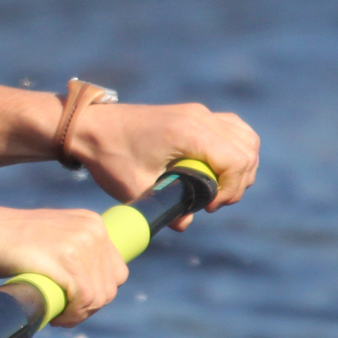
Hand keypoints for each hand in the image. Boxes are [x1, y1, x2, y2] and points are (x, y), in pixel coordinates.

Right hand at [0, 206, 127, 326]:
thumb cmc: (7, 240)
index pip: (116, 269)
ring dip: (80, 313)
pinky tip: (57, 318)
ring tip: (59, 316)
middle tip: (65, 311)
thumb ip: (74, 250)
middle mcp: (92, 229)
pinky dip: (73, 315)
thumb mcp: (51, 236)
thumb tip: (92, 282)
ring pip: (99, 296)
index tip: (76, 301)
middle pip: (111, 284)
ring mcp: (81, 244)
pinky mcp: (67, 261)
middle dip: (90, 305)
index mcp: (92, 222)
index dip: (98, 291)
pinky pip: (84, 300)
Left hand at [67, 102, 259, 229]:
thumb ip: (163, 209)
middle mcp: (199, 117)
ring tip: (216, 189)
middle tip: (211, 202)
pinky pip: (232, 130)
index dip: (230, 190)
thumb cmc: (109, 156)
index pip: (237, 161)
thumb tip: (184, 224)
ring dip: (240, 167)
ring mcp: (199, 112)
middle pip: (248, 150)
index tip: (208, 206)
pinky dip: (235, 151)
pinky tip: (217, 171)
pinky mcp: (195, 114)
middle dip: (238, 182)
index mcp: (188, 132)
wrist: (90, 127)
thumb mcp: (134, 188)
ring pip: (246, 138)